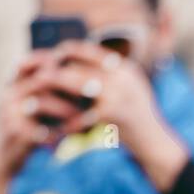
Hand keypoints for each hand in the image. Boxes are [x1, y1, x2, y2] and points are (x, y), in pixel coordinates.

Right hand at [0, 52, 81, 193]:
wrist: (8, 161)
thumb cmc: (30, 130)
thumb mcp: (37, 108)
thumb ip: (52, 92)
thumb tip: (88, 77)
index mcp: (13, 84)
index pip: (33, 62)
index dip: (57, 61)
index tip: (86, 66)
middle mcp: (8, 94)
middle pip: (41, 79)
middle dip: (70, 84)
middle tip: (95, 89)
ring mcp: (10, 113)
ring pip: (43, 102)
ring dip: (68, 108)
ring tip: (87, 116)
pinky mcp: (15, 133)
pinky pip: (43, 129)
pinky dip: (62, 132)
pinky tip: (77, 135)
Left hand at [42, 39, 189, 191]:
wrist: (156, 143)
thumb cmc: (141, 118)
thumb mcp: (131, 89)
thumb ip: (111, 75)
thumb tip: (80, 63)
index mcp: (124, 68)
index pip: (89, 50)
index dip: (67, 51)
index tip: (53, 55)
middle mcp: (121, 77)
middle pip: (79, 65)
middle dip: (55, 70)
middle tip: (38, 75)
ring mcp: (116, 95)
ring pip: (75, 84)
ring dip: (54, 89)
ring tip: (37, 95)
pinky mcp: (110, 115)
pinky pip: (80, 116)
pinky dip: (65, 123)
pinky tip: (53, 126)